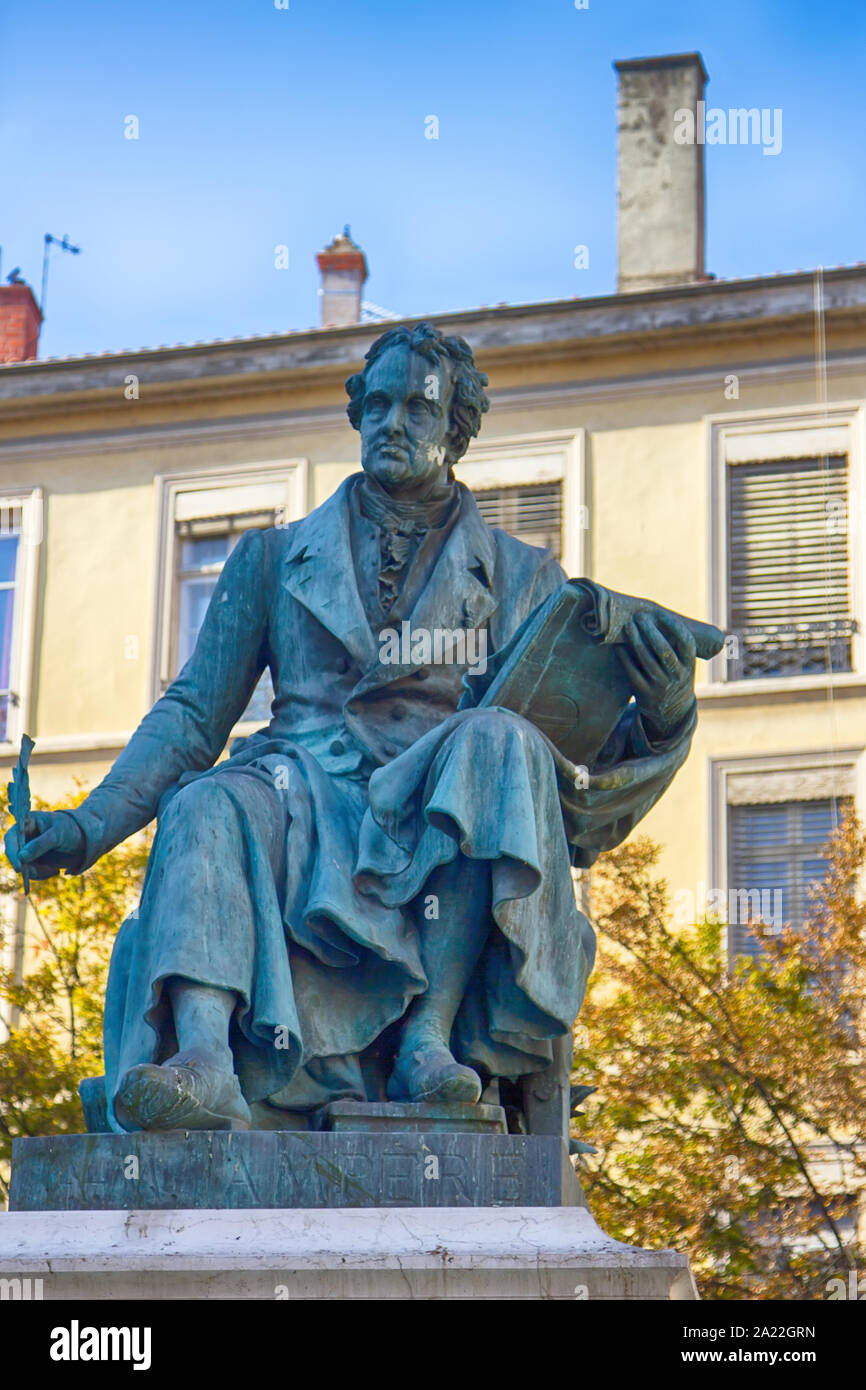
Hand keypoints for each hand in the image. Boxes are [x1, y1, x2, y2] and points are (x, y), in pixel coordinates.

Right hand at [5, 811, 85, 880]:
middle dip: (27, 866)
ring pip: (23, 865)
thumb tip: (21, 857)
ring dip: (36, 872)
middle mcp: (24, 836)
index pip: (12, 837)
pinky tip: (54, 871)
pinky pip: (31, 871)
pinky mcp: (34, 859)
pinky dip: (41, 874)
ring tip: (55, 871)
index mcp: (27, 823)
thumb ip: (40, 845)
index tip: (20, 868)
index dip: (12, 852)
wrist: (84, 837)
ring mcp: (28, 849)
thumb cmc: (71, 829)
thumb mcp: (58, 834)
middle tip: (43, 872)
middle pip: (15, 855)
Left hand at [618, 610, 696, 741]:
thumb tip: (657, 616)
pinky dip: (625, 657)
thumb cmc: (675, 676)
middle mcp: (677, 676)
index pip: (687, 643)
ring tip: (628, 626)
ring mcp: (661, 686)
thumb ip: (676, 646)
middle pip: (664, 650)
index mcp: (689, 666)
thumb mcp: (683, 664)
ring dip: (636, 640)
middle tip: (639, 616)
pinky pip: (633, 672)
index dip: (675, 627)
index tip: (661, 614)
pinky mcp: (645, 694)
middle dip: (650, 631)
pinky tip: (619, 646)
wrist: (672, 710)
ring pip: (647, 660)